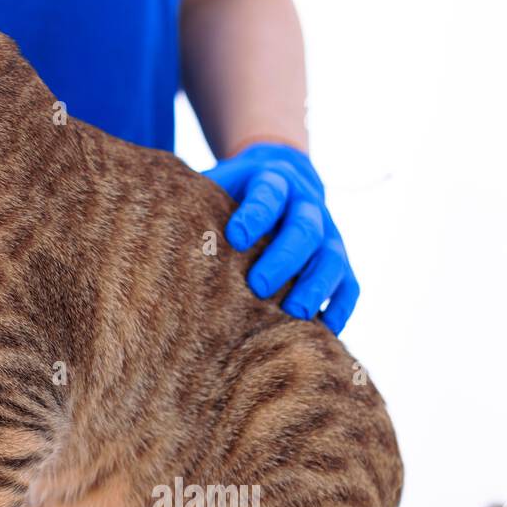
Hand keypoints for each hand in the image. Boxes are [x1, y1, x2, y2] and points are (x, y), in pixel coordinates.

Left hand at [205, 142, 358, 333]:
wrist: (282, 176)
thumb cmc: (234, 190)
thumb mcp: (217, 181)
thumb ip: (196, 196)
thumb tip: (156, 215)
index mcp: (274, 180)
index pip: (269, 193)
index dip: (255, 214)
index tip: (235, 236)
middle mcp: (307, 204)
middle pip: (305, 229)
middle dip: (283, 258)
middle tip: (257, 286)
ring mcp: (329, 232)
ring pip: (332, 258)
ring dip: (316, 286)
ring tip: (295, 314)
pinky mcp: (340, 259)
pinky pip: (350, 284)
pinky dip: (342, 306)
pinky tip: (328, 329)